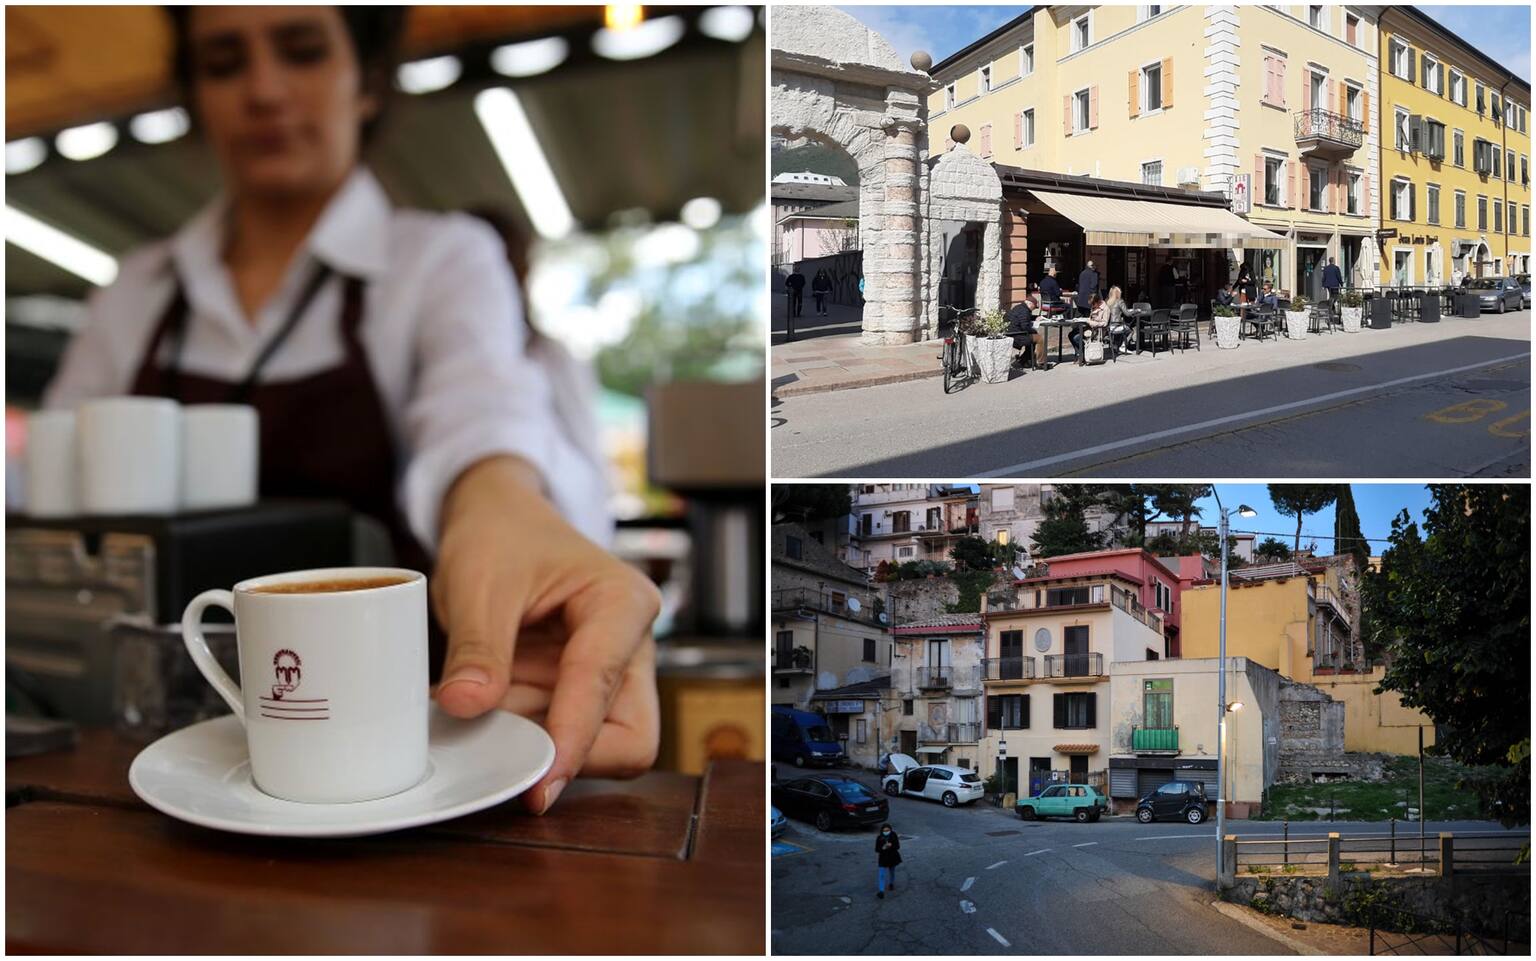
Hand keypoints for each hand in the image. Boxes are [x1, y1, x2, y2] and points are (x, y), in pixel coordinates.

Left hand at [431, 456, 661, 813]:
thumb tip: (467, 706)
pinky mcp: (578, 697)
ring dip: (535, 749)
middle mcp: (628, 647)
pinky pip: (560, 740)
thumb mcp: (480, 583)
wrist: (499, 523)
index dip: (572, 736)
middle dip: (571, 757)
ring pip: (596, 749)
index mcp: (621, 603)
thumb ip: (478, 647)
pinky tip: (483, 723)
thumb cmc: (502, 537)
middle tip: (505, 755)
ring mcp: (608, 677)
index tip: (540, 779)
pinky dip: (520, 742)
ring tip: (478, 723)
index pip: (602, 684)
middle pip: (631, 737)